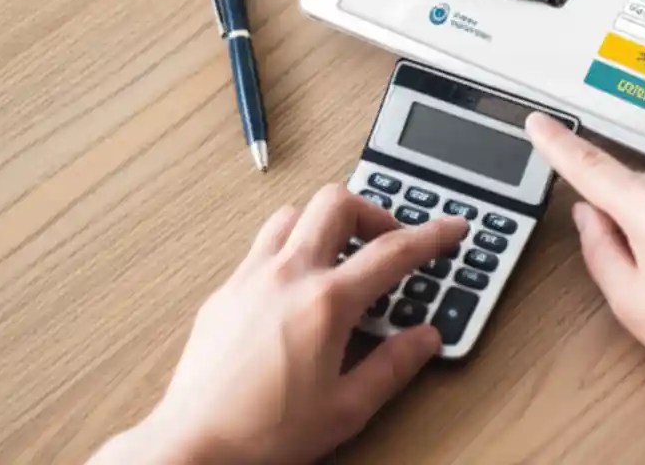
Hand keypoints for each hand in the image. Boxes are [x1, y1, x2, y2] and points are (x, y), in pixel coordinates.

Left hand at [89, 186, 466, 464]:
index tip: (450, 228)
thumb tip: (424, 339)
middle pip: (336, 203)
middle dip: (372, 212)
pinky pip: (262, 246)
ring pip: (293, 214)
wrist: (194, 446)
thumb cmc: (264, 433)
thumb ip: (393, 366)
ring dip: (324, 222)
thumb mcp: (347, 408)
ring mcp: (249, 278)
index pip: (393, 251)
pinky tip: (298, 283)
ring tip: (342, 253)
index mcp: (325, 303)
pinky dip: (290, 247)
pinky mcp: (224, 292)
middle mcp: (286, 277)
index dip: (431, 235)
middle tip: (388, 240)